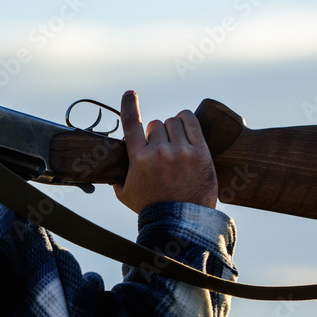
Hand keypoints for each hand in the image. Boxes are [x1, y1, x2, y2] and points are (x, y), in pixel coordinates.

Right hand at [112, 90, 217, 212]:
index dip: (129, 105)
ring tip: (174, 141)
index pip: (131, 124)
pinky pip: (192, 123)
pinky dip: (187, 120)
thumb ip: (119, 174)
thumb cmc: (151, 208)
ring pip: (173, 122)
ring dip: (171, 128)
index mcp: (139, 159)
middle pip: (155, 124)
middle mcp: (159, 152)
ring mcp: (181, 151)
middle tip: (160, 148)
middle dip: (155, 134)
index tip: (129, 93)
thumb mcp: (125, 193)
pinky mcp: (200, 153)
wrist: (180, 222)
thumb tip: (115, 163)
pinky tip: (185, 124)